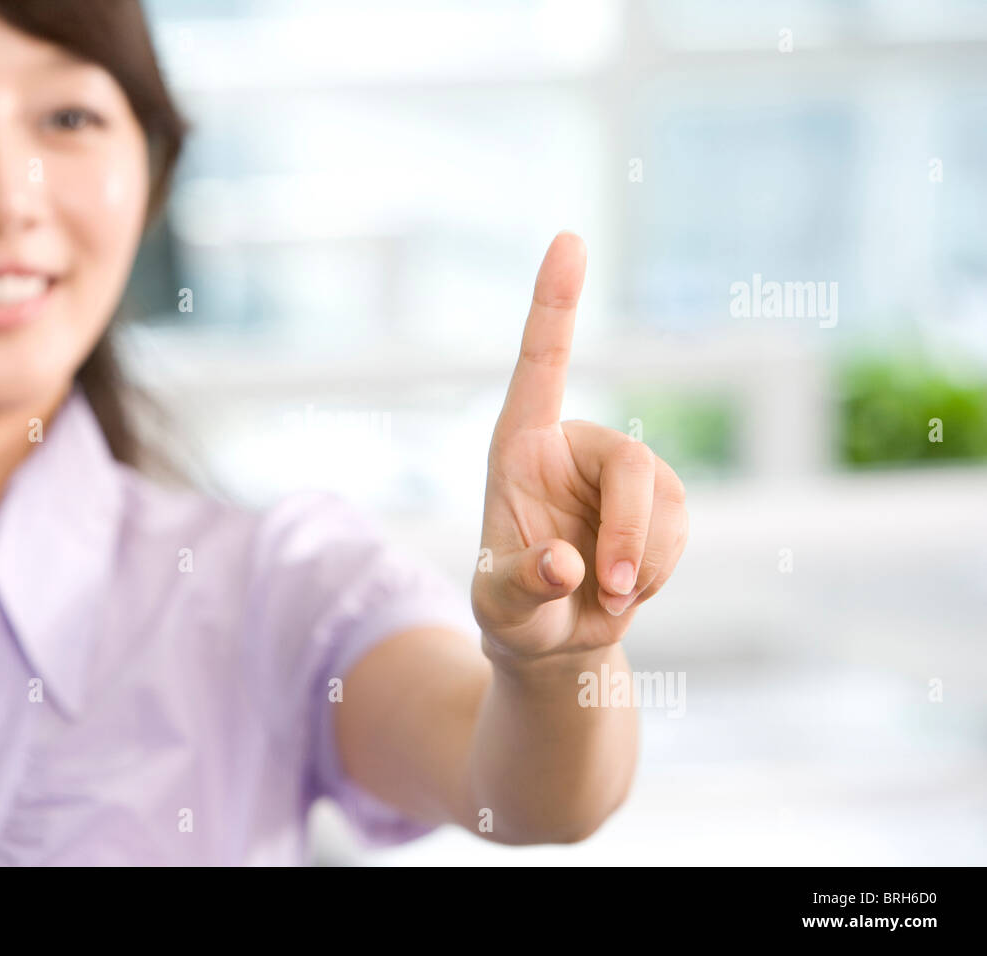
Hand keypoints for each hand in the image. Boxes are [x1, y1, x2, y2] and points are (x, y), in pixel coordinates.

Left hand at [470, 232, 688, 659]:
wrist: (555, 639)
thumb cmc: (514, 608)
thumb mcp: (501, 606)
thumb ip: (523, 584)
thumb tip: (567, 567)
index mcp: (518, 446)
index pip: (541, 364)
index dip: (556, 303)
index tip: (570, 238)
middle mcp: (573, 444)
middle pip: (633, 464)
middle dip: (629, 533)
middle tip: (609, 591)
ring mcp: (621, 473)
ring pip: (666, 498)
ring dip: (644, 560)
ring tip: (608, 598)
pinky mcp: (659, 503)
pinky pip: (681, 525)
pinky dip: (660, 567)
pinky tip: (628, 589)